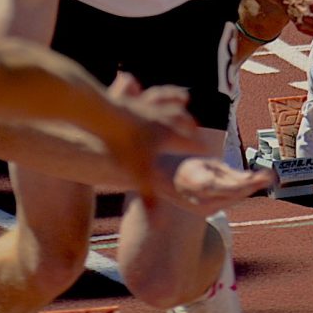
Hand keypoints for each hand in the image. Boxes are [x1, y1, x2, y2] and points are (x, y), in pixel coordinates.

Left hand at [102, 72, 212, 198]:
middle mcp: (163, 118)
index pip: (190, 142)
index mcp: (168, 136)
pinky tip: (151, 88)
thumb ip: (150, 198)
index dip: (199, 147)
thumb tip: (159, 224)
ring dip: (178, 103)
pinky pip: (150, 93)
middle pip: (184, 120)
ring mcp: (149, 106)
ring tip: (182, 100)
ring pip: (170, 103)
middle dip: (190, 125)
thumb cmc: (124, 145)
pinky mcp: (133, 99)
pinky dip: (155, 91)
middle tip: (194, 129)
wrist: (104, 115)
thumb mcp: (138, 175)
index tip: (208, 150)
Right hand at [168, 156, 274, 212]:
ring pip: (234, 199)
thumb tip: (252, 178)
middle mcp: (200, 200)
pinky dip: (241, 193)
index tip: (263, 176)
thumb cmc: (189, 166)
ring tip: (267, 177)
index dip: (247, 184)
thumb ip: (230, 173)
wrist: (166, 181)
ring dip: (250, 188)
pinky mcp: (207, 213)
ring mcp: (203, 209)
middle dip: (253, 185)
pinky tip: (253, 183)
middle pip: (234, 194)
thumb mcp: (208, 164)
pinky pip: (229, 201)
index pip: (227, 187)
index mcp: (198, 183)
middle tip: (271, 175)